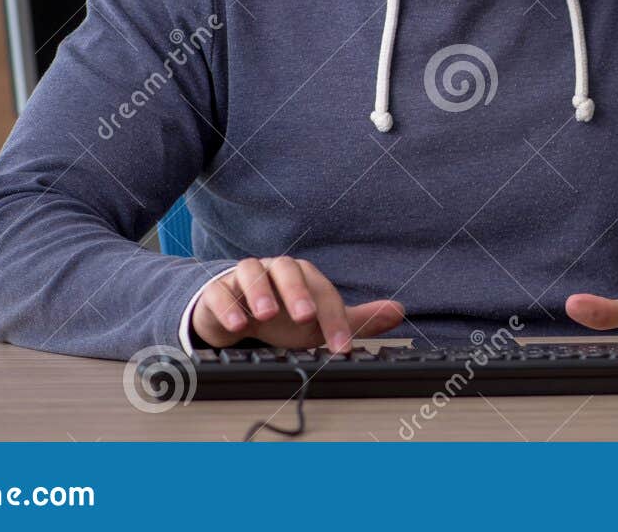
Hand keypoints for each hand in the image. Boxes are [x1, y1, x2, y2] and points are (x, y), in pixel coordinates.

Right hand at [190, 256, 403, 353]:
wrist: (233, 314)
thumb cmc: (281, 314)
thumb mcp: (317, 321)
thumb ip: (354, 320)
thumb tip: (399, 311)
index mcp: (302, 276)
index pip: (323, 292)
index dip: (334, 319)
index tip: (341, 347)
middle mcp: (274, 271)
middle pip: (287, 269)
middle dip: (297, 292)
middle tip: (305, 317)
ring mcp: (244, 278)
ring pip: (251, 272)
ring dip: (260, 293)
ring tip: (267, 316)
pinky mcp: (217, 291)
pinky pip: (219, 292)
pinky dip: (227, 305)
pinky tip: (237, 324)